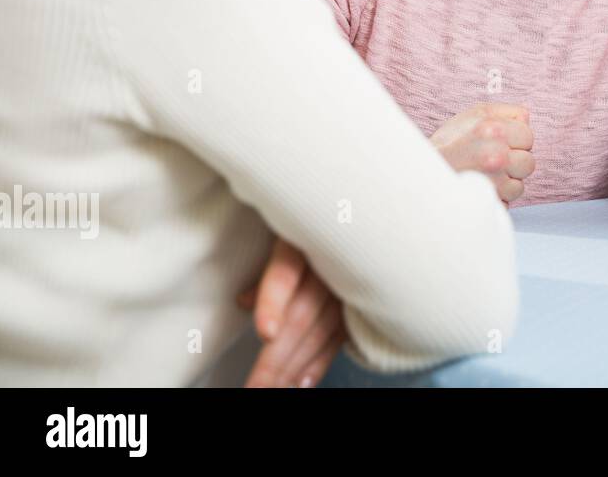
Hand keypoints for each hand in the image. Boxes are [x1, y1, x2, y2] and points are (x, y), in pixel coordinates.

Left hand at [236, 238, 345, 387]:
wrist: (363, 216)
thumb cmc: (316, 225)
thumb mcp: (287, 234)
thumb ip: (269, 268)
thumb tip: (243, 302)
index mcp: (304, 239)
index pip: (287, 271)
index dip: (274, 301)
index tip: (266, 331)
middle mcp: (331, 263)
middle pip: (300, 314)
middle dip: (275, 357)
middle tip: (254, 388)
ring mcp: (349, 285)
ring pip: (320, 331)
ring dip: (294, 367)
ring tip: (272, 391)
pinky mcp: (358, 302)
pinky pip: (338, 338)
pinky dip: (319, 363)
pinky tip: (302, 383)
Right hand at [429, 102, 534, 202]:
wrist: (419, 175)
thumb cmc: (448, 143)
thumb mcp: (473, 115)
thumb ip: (505, 112)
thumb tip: (527, 117)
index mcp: (492, 130)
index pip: (528, 136)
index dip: (516, 139)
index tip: (500, 142)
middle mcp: (495, 156)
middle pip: (528, 162)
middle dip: (514, 162)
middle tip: (492, 160)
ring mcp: (492, 183)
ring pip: (518, 186)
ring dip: (505, 183)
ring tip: (483, 176)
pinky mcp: (487, 205)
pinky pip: (506, 203)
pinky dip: (495, 199)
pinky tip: (479, 189)